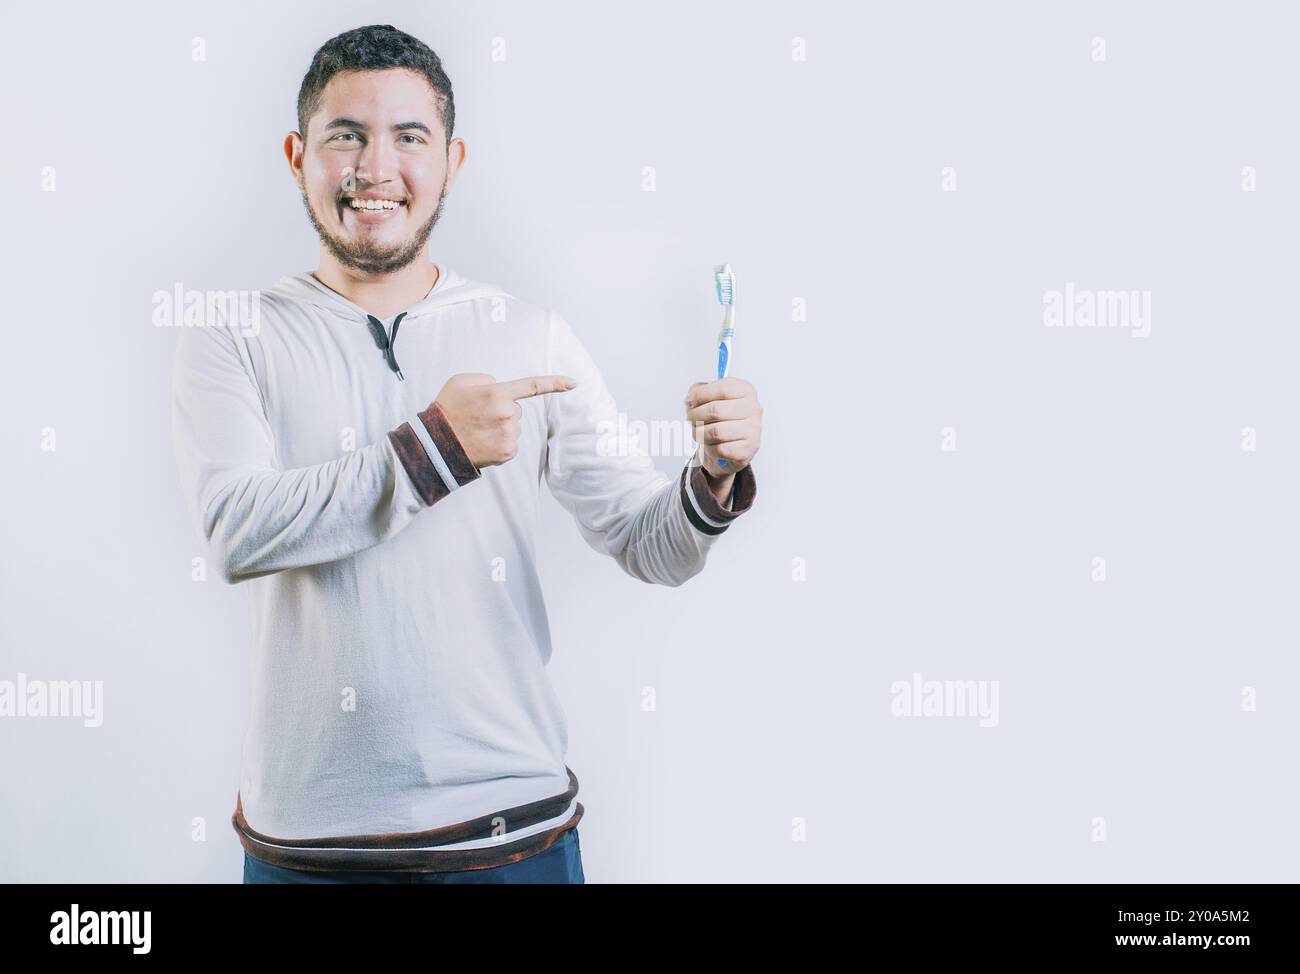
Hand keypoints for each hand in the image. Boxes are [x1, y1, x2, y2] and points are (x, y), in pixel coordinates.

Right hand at [435, 372, 576, 468]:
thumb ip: (487, 379)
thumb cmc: (448, 410)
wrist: (437, 444)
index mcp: (497, 393)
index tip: (575, 383)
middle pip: (516, 409)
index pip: (532, 386)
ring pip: (514, 426)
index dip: (555, 383)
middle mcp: (507, 413)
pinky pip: (511, 442)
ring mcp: (509, 434)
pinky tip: (483, 441)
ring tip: (478, 430)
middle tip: (478, 416)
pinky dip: (500, 442)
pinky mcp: (507, 452)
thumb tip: (500, 386)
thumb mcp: (461, 381)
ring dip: (501, 427)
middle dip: (502, 410)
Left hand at [684, 376, 762, 484]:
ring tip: (699, 432)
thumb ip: (699, 392)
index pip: (723, 389)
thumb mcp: (711, 397)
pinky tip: (711, 444)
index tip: (691, 401)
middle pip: (716, 411)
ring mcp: (753, 430)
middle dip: (696, 416)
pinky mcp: (747, 449)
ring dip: (700, 434)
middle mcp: (753, 409)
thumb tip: (690, 400)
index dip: (701, 395)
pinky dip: (709, 448)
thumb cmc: (722, 417)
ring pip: (716, 432)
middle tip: (691, 419)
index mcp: (745, 390)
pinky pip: (720, 449)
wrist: (734, 443)